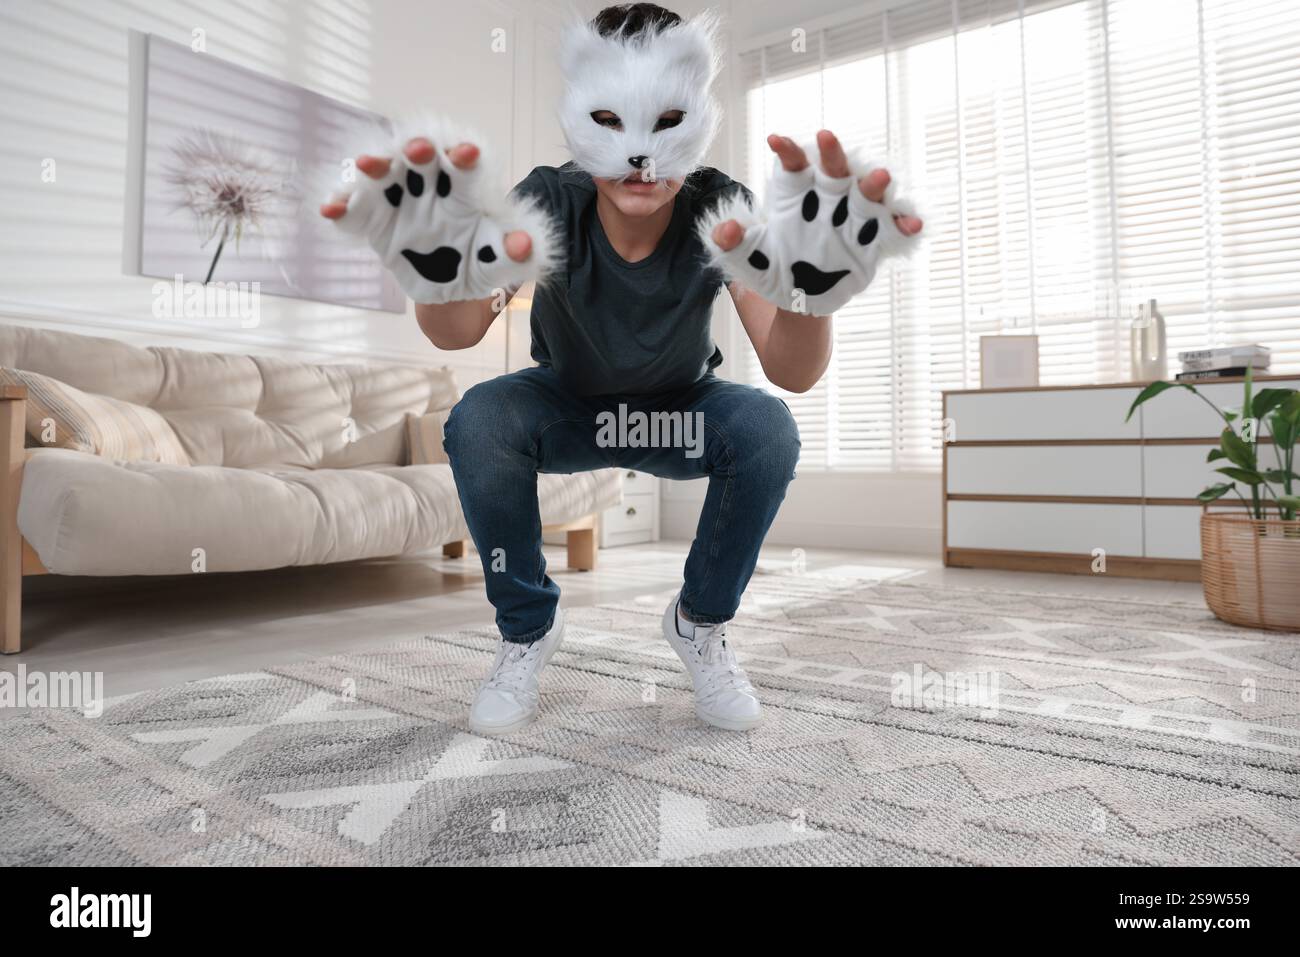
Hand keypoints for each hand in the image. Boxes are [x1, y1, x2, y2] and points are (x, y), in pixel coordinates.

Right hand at [321, 129, 554, 303]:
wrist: (451, 285)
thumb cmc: (480, 259)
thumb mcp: (499, 263)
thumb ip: (513, 255)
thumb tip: (524, 245)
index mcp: (463, 188)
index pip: (465, 165)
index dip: (465, 157)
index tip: (469, 154)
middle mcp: (428, 185)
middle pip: (420, 157)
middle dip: (418, 148)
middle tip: (419, 150)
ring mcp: (397, 200)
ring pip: (383, 173)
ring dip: (375, 165)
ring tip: (367, 164)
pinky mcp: (372, 220)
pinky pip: (354, 211)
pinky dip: (341, 208)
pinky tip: (329, 209)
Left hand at [702, 129, 922, 315]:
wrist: (798, 300)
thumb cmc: (773, 268)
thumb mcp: (748, 260)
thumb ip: (733, 244)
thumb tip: (724, 230)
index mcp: (796, 194)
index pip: (793, 164)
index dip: (787, 151)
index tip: (774, 140)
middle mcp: (828, 198)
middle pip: (834, 168)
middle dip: (832, 153)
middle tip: (826, 136)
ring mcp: (854, 218)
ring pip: (868, 193)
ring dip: (875, 184)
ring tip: (880, 177)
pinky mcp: (874, 241)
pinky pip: (893, 229)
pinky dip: (905, 224)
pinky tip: (913, 225)